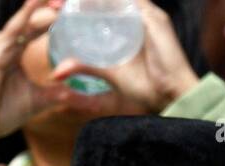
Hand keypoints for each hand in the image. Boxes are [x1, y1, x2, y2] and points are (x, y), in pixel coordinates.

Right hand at [0, 0, 68, 137]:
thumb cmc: (2, 112)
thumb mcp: (37, 100)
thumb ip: (57, 94)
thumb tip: (81, 95)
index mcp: (11, 50)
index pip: (33, 27)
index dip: (49, 16)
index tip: (66, 5)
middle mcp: (1, 44)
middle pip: (27, 20)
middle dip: (45, 6)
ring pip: (21, 24)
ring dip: (38, 11)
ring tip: (57, 3)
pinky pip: (12, 35)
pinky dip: (26, 21)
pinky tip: (36, 9)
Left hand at [49, 0, 198, 114]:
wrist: (172, 97)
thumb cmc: (147, 88)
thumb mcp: (110, 73)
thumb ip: (86, 66)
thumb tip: (56, 71)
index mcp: (131, 24)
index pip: (102, 5)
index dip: (80, 4)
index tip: (54, 8)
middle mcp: (140, 14)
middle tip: (53, 3)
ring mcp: (148, 13)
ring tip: (62, 1)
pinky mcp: (153, 18)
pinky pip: (127, 1)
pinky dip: (106, 1)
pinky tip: (88, 3)